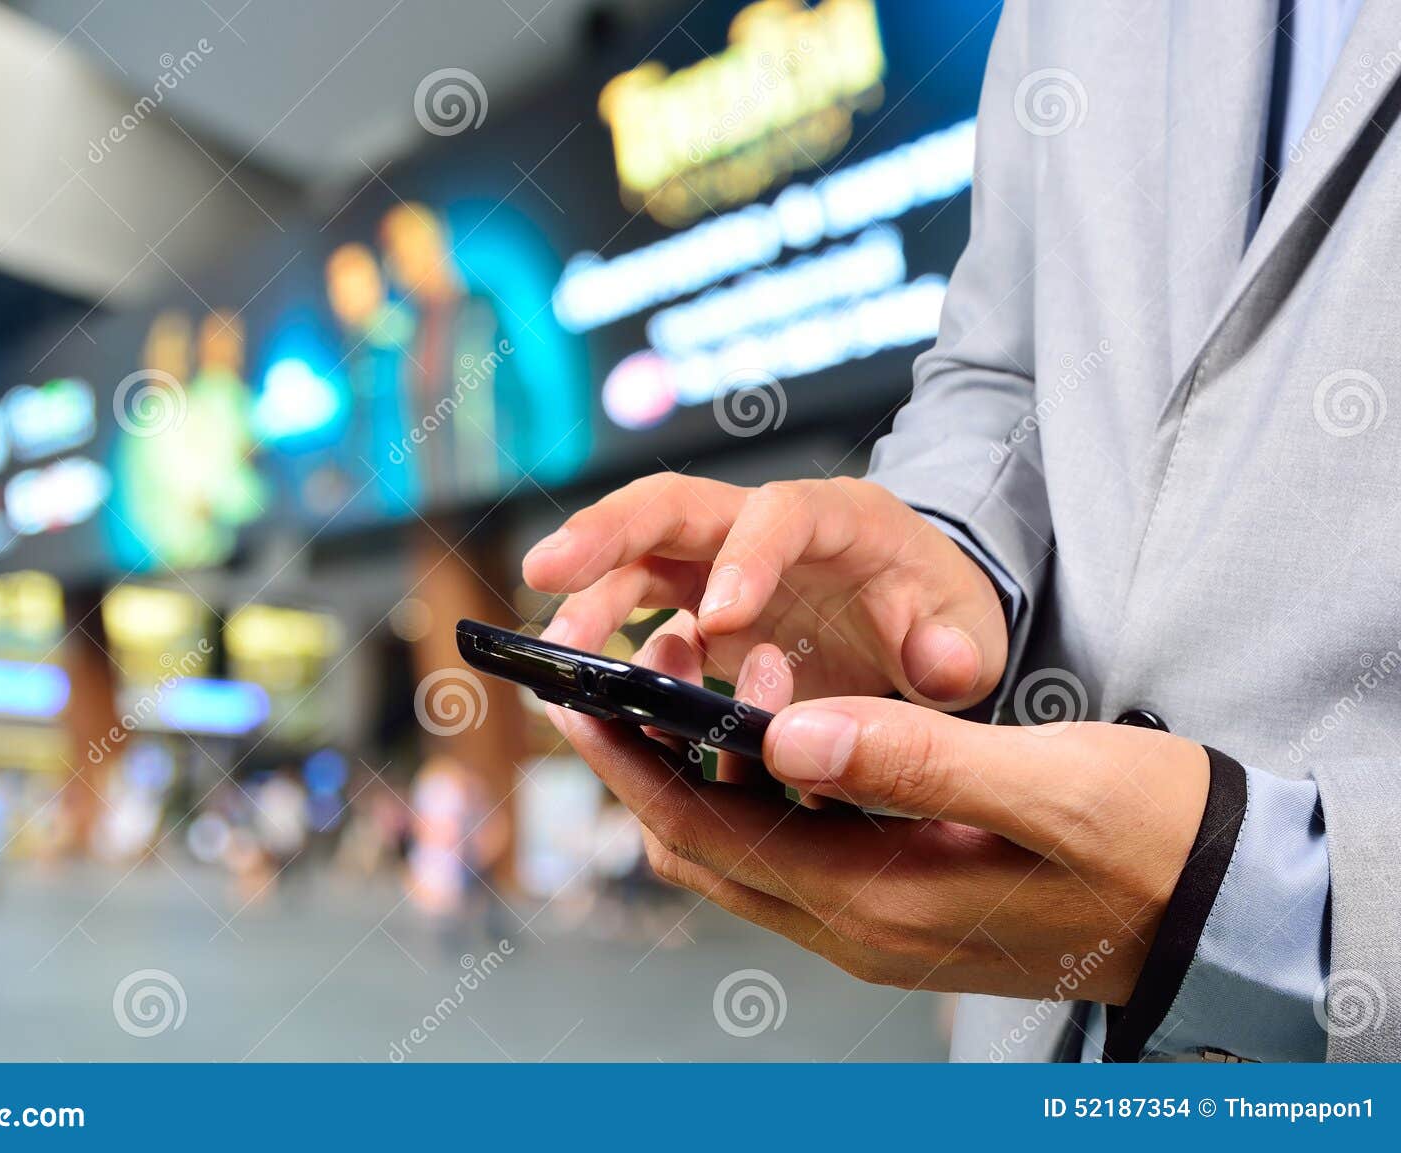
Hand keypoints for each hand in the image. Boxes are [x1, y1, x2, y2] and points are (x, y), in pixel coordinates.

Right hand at [523, 473, 1007, 708]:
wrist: (919, 623)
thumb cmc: (940, 617)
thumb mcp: (969, 636)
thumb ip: (956, 650)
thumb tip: (936, 668)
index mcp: (838, 519)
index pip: (779, 515)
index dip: (746, 559)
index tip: (720, 621)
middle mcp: (763, 531)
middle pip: (672, 507)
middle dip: (606, 532)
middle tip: (547, 569)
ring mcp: (720, 569)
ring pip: (638, 564)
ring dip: (590, 602)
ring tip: (558, 657)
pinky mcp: (695, 613)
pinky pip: (641, 622)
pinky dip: (614, 655)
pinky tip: (598, 700)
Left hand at [554, 634, 1210, 1004]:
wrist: (1218, 905)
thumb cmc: (1150, 841)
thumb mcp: (1046, 786)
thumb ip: (916, 759)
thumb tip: (792, 727)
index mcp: (881, 900)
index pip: (715, 835)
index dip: (638, 767)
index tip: (582, 697)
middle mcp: (858, 925)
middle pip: (703, 853)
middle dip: (637, 772)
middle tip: (589, 688)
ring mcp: (873, 922)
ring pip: (737, 857)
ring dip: (685, 783)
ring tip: (651, 700)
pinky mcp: (893, 903)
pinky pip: (783, 855)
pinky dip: (743, 797)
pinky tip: (743, 738)